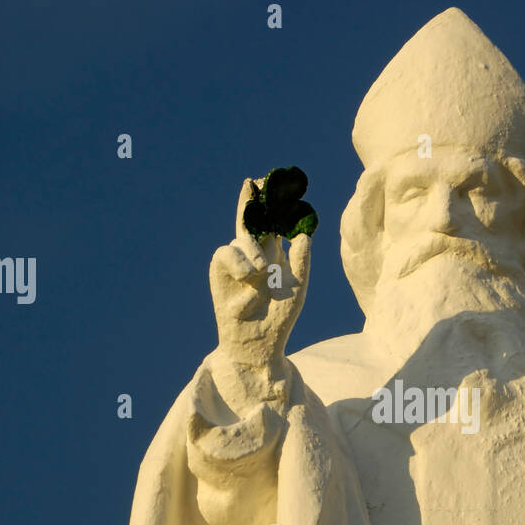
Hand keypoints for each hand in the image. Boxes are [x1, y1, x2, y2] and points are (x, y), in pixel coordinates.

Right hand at [209, 178, 310, 377]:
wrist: (258, 344)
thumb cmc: (279, 318)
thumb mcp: (297, 288)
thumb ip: (301, 261)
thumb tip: (304, 234)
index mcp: (274, 254)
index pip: (270, 222)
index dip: (268, 202)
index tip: (266, 180)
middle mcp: (253, 254)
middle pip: (248, 220)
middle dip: (249, 201)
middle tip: (253, 185)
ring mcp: (235, 263)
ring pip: (239, 239)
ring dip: (251, 251)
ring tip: (262, 271)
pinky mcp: (219, 273)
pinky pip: (226, 255)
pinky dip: (240, 269)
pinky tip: (250, 284)